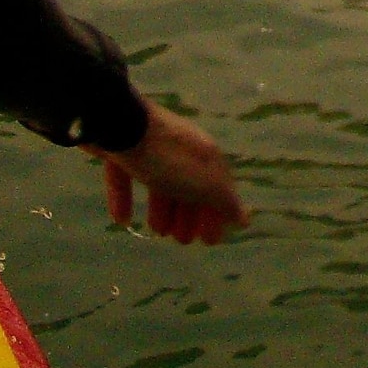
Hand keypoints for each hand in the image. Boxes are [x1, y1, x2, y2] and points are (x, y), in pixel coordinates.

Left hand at [94, 101, 249, 244]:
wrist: (121, 126)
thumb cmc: (168, 159)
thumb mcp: (204, 183)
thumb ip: (225, 201)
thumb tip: (246, 219)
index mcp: (206, 156)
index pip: (219, 188)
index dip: (217, 214)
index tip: (211, 241)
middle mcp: (183, 151)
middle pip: (190, 187)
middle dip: (189, 215)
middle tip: (183, 241)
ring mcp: (152, 150)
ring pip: (162, 184)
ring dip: (162, 210)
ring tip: (157, 232)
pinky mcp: (124, 152)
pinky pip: (128, 179)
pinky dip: (125, 200)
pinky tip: (122, 220)